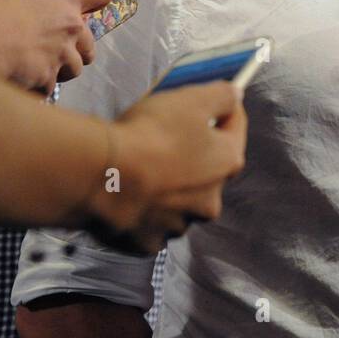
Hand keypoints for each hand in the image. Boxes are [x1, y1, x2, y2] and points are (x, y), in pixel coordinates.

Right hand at [0, 0, 114, 94]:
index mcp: (64, 1)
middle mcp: (70, 31)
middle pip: (90, 44)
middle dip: (79, 47)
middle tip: (60, 46)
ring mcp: (61, 58)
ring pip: (74, 68)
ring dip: (63, 68)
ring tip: (43, 65)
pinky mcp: (48, 81)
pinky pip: (49, 87)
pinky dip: (39, 86)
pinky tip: (23, 82)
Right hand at [89, 81, 248, 252]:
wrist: (102, 175)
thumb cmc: (151, 134)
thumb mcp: (192, 100)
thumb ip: (222, 95)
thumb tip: (235, 95)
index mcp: (227, 164)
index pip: (235, 127)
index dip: (224, 109)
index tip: (213, 100)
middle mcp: (210, 201)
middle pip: (207, 169)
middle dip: (194, 152)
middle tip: (167, 136)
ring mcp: (177, 225)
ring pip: (179, 200)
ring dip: (169, 186)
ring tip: (143, 167)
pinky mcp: (147, 242)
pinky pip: (150, 223)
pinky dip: (143, 210)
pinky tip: (129, 195)